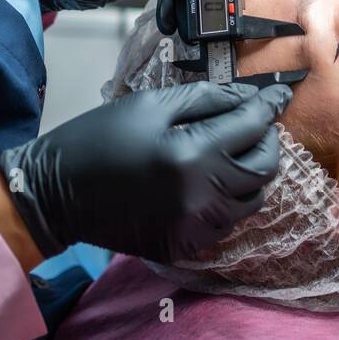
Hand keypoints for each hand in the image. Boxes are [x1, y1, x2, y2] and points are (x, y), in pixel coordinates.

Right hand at [0, 81, 291, 261]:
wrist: (56, 194)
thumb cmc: (100, 138)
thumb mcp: (151, 104)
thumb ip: (207, 99)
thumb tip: (249, 98)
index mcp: (192, 155)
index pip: (253, 127)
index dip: (270, 105)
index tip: (282, 93)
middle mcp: (203, 197)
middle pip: (265, 167)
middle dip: (267, 139)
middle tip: (255, 122)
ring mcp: (197, 228)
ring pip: (253, 198)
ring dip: (252, 171)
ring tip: (235, 149)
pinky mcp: (187, 246)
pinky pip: (229, 221)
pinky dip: (232, 197)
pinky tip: (213, 178)